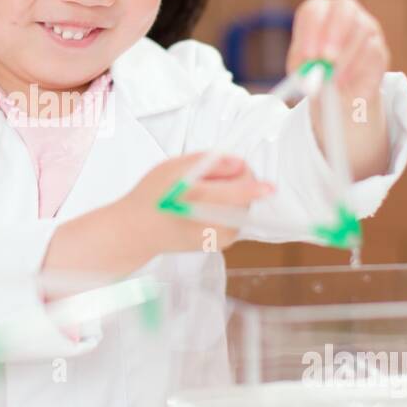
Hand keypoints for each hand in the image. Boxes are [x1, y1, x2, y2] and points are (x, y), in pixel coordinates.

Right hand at [119, 152, 273, 253]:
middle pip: (245, 198)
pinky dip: (227, 208)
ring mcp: (219, 237)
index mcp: (200, 199)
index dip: (254, 186)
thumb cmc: (152, 197)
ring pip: (242, 208)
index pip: (238, 192)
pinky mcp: (221, 244)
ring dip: (233, 196)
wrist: (137, 231)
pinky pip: (235, 218)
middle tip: (211, 177)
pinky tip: (205, 207)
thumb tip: (237, 163)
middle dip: (237, 182)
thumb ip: (209, 162)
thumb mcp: (175, 167)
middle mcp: (213, 223)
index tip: (269, 187)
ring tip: (204, 193)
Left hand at [287, 0, 389, 103]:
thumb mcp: (302, 72)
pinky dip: (357, 67)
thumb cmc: (315, 75)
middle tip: (327, 59)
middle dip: (334, 34)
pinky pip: (373, 50)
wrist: (339, 93)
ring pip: (362, 30)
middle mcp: (344, 12)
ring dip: (345, 56)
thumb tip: (307, 68)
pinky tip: (346, 80)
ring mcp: (366, 26)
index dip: (311, 31)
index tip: (308, 56)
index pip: (314, 10)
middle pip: (344, 8)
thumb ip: (303, 68)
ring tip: (333, 79)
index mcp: (318, 13)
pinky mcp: (380, 47)